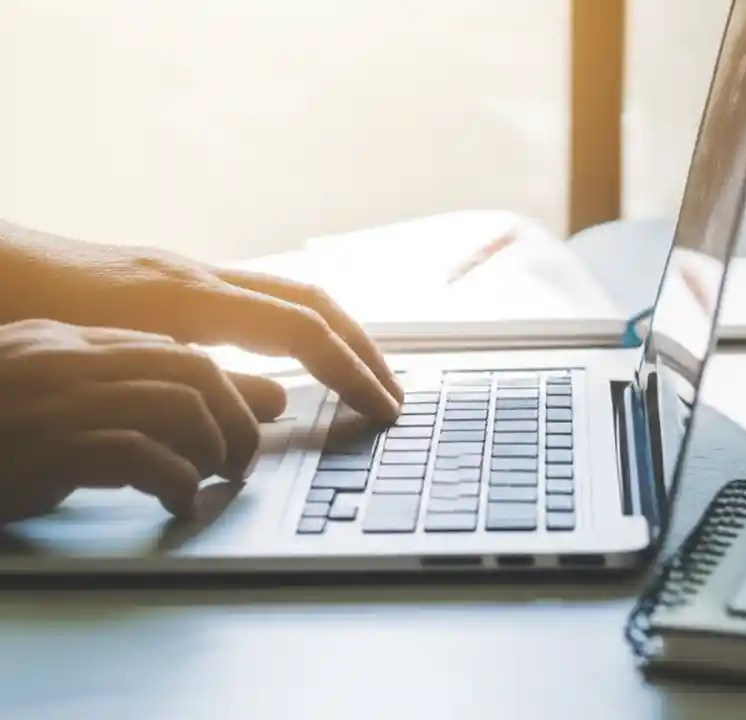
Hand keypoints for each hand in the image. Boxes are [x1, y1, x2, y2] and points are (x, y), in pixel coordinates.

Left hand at [0, 221, 402, 420]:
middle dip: (362, 348)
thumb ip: (200, 386)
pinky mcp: (173, 282)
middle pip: (313, 301)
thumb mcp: (116, 367)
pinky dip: (296, 332)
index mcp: (192, 297)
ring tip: (360, 378)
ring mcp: (188, 272)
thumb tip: (277, 404)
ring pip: (288, 295)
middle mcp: (200, 275)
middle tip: (394, 394)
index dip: (352, 371)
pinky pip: (258, 301)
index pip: (302, 329)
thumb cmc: (29, 318)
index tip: (383, 409)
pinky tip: (293, 362)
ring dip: (335, 336)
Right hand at [0, 320, 287, 521]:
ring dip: (214, 447)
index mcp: (64, 342)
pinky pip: (142, 454)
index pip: (171, 348)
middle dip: (235, 413)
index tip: (247, 418)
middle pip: (193, 368)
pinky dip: (177, 481)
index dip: (223, 386)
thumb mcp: (44, 405)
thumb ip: (111, 396)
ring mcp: (59, 401)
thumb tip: (190, 416)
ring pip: (180, 403)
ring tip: (212, 481)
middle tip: (240, 458)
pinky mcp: (49, 448)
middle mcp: (68, 361)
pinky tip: (178, 502)